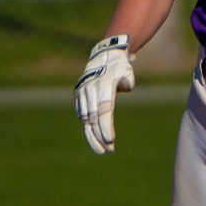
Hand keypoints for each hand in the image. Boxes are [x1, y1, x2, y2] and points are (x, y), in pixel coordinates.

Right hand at [74, 35, 135, 153]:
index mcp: (102, 84)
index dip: (105, 126)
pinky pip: (81, 116)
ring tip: (101, 150)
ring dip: (92, 135)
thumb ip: (127, 79)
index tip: (110, 140)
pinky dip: (87, 128)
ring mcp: (82, 93)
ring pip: (85, 119)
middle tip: (108, 149)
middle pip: (93, 118)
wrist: (103, 56)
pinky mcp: (78, 97)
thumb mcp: (126, 70)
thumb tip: (125, 87)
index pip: (104, 109)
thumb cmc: (119, 67)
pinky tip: (94, 140)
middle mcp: (89, 90)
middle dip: (99, 135)